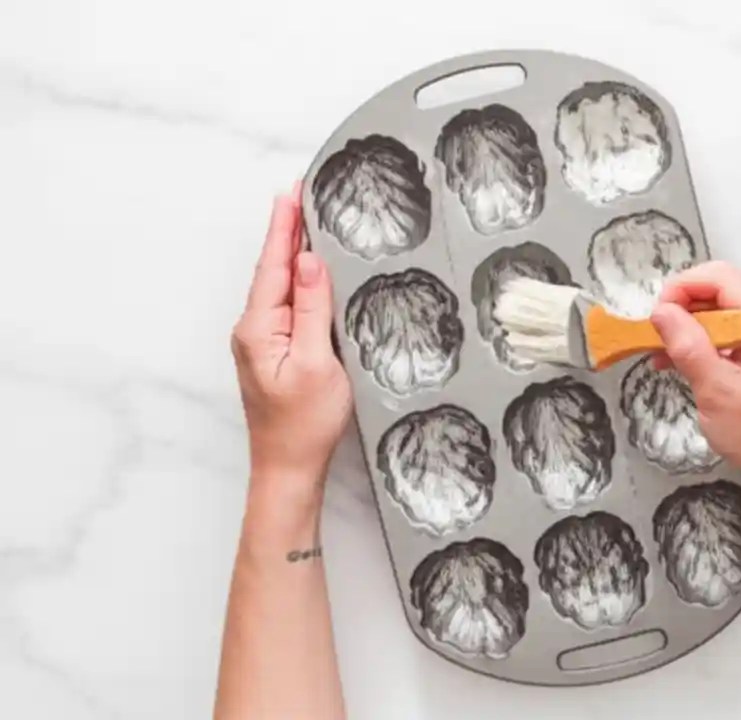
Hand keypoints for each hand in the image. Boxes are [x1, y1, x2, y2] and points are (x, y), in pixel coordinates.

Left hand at [231, 185, 351, 502]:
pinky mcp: (274, 353)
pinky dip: (298, 282)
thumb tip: (308, 261)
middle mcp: (253, 330)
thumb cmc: (305, 424)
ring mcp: (262, 342)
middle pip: (272, 270)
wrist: (288, 468)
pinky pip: (286, 306)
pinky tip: (310, 273)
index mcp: (260, 327)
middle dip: (287, 231)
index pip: (274, 265)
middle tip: (302, 193)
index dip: (285, 226)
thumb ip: (312, 308)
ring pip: (279, 287)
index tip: (292, 191)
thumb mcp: (317, 361)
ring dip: (292, 254)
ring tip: (307, 221)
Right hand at [649, 261, 740, 484]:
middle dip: (687, 312)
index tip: (658, 316)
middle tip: (658, 339)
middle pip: (727, 291)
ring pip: (733, 310)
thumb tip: (662, 312)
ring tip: (669, 355)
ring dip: (699, 328)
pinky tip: (695, 361)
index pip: (722, 278)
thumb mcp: (716, 390)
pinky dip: (718, 341)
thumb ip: (686, 344)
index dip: (681, 289)